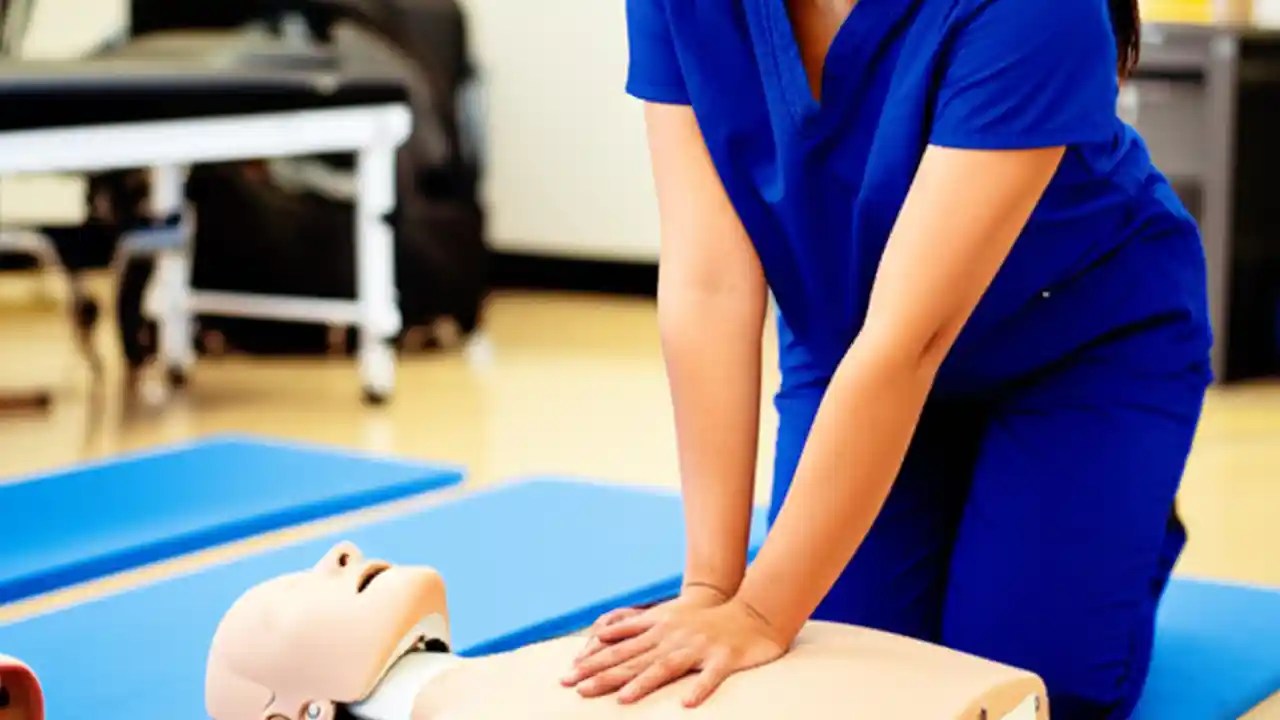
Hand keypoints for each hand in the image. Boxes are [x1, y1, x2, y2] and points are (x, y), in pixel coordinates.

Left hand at [561, 598, 786, 706]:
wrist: (750, 611)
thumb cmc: (703, 617)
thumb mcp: (664, 615)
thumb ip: (632, 625)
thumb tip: (599, 633)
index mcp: (658, 629)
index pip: (619, 648)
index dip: (594, 661)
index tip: (569, 674)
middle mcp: (673, 638)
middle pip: (635, 659)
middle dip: (605, 675)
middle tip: (578, 690)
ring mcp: (698, 648)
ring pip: (667, 667)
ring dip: (645, 682)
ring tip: (624, 699)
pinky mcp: (724, 659)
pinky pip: (711, 676)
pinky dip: (699, 688)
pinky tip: (687, 704)